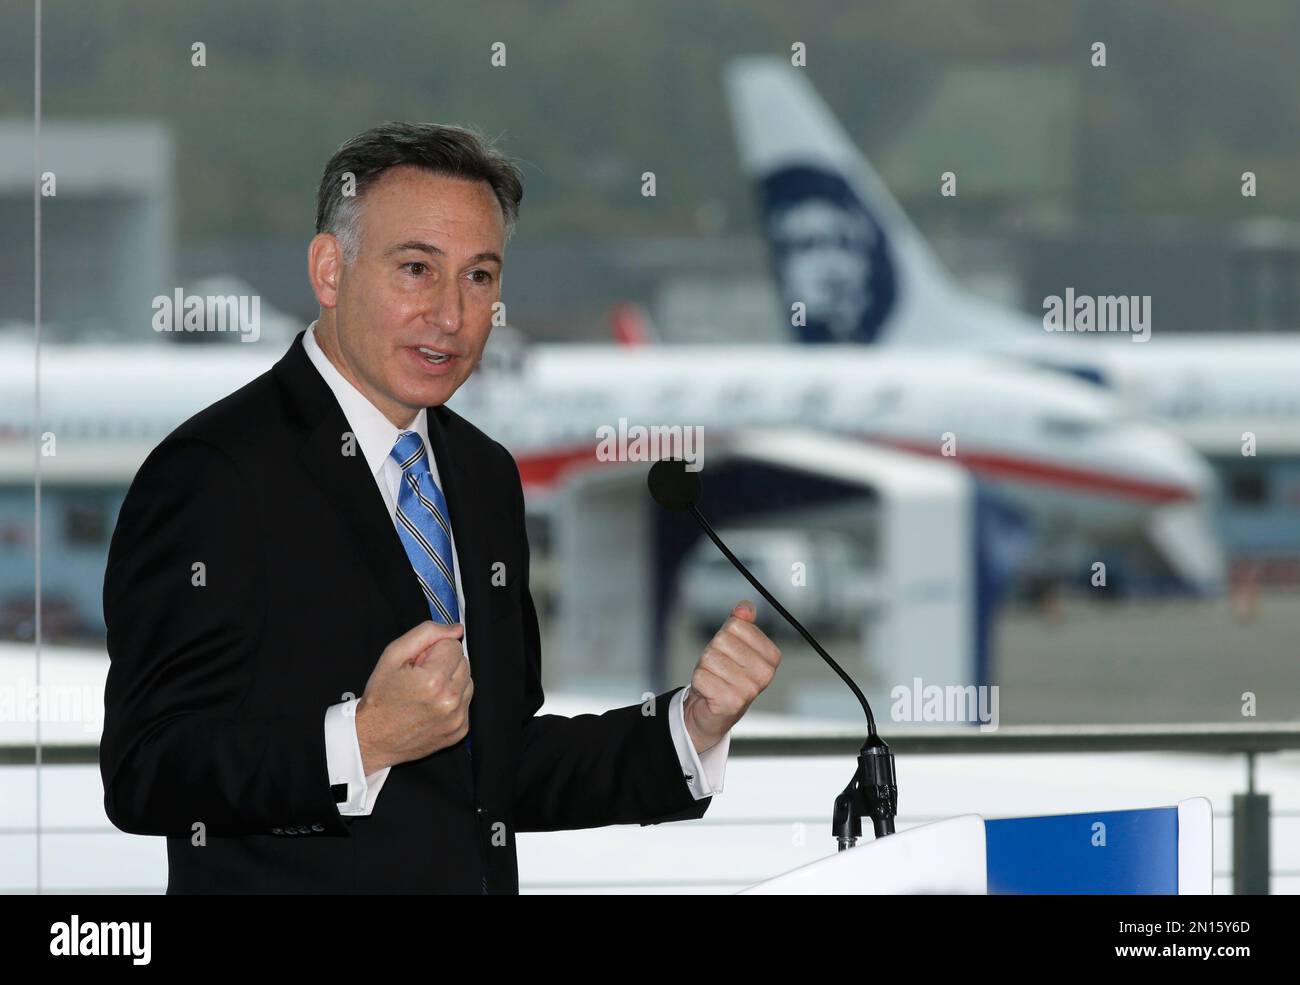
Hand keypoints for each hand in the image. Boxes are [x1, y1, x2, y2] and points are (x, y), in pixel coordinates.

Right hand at [355, 620, 472, 773]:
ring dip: (451, 681)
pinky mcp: (460, 730)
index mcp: (434, 680)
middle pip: (464, 662)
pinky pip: (466, 702)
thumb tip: (456, 629)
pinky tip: (432, 706)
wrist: (373, 738)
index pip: (453, 645)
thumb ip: (426, 633)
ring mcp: (457, 718)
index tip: (418, 664)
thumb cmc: (381, 696)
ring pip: (468, 681)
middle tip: (420, 678)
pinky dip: (453, 701)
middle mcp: (450, 701)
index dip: (433, 650)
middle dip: (444, 664)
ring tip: (427, 692)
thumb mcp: (393, 655)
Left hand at [683, 600, 780, 753]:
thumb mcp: (734, 645)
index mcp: (771, 656)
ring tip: (714, 679)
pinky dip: (699, 682)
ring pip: (710, 657)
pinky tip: (709, 692)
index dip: (725, 635)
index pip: (736, 624)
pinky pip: (701, 676)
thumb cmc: (725, 675)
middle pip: (722, 640)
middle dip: (713, 652)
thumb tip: (745, 607)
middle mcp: (765, 674)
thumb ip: (741, 623)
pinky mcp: (731, 702)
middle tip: (718, 668)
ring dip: (705, 667)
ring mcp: (750, 689)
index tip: (729, 652)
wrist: (713, 711)